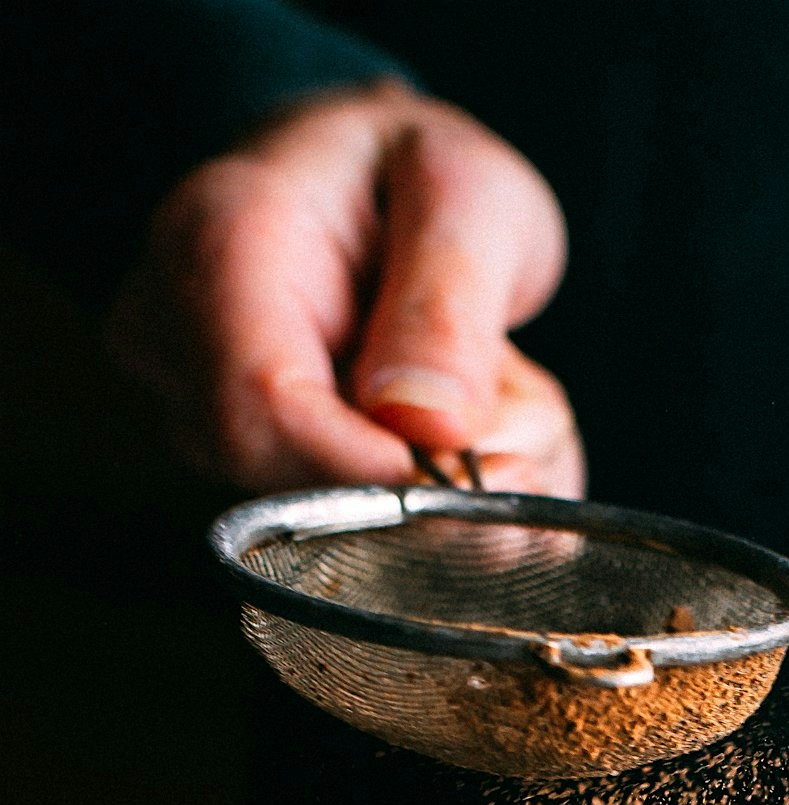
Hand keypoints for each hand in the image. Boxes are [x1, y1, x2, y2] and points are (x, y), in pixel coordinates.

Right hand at [108, 81, 583, 496]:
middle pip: (292, 492)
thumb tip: (425, 427)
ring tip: (482, 399)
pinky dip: (427, 513)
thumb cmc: (411, 176)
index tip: (472, 474)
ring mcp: (187, 421)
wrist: (364, 190)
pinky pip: (337, 546)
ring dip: (440, 501)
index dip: (375, 474)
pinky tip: (449, 439)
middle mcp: (172, 346)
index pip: (262, 409)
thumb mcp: (465, 195)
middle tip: (517, 409)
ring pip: (324, 534)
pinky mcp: (227, 477)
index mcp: (217, 246)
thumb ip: (452, 301)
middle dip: (428, 491)